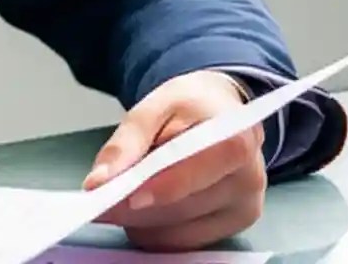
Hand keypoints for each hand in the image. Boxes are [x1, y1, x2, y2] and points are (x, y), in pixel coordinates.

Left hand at [83, 70, 265, 251]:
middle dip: (132, 206)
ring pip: (178, 230)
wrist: (218, 109)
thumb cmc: (187, 106)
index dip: (156, 187)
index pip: (195, 172)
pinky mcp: (233, 226)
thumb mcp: (152, 107)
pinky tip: (142, 209)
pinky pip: (183, 241)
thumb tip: (98, 183)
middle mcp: (249, 180)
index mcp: (236, 141)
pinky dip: (154, 229)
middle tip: (97, 200)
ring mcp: (244, 208)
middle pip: (181, 207)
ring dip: (140, 220)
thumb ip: (125, 143)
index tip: (115, 195)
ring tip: (119, 197)